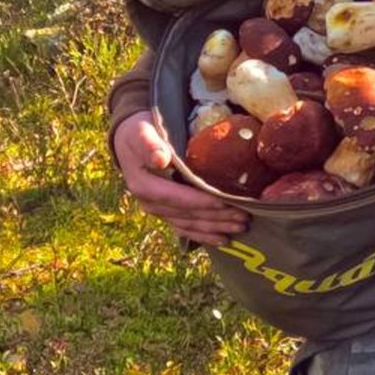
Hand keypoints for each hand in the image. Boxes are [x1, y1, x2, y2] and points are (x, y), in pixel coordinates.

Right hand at [114, 111, 249, 245]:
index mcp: (143, 186)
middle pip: (187, 214)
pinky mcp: (166, 212)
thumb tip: (160, 159)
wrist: (131, 140)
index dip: (200, 202)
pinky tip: (222, 240)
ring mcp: (159, 210)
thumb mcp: (141, 133)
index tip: (225, 203)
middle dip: (216, 218)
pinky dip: (204, 235)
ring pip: (189, 224)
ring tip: (240, 228)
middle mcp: (149, 203)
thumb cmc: (140, 133)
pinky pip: (185, 228)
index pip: (176, 197)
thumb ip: (150, 146)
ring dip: (215, 228)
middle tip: (244, 217)